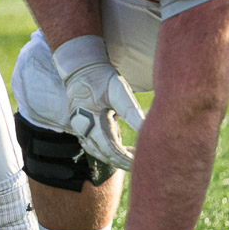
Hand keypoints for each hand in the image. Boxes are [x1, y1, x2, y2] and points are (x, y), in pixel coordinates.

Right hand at [54, 35, 145, 170]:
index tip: (143, 160)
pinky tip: (121, 147)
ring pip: (98, 152)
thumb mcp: (120, 92)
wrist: (81, 66)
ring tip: (134, 156)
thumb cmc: (102, 77)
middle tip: (142, 162)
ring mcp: (80, 128)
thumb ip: (132, 114)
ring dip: (115, 157)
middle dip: (123, 161)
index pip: (112, 148)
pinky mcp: (81, 126)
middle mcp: (83, 128)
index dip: (127, 158)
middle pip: (105, 154)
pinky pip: (94, 145)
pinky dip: (107, 149)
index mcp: (93, 121)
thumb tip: (149, 130)